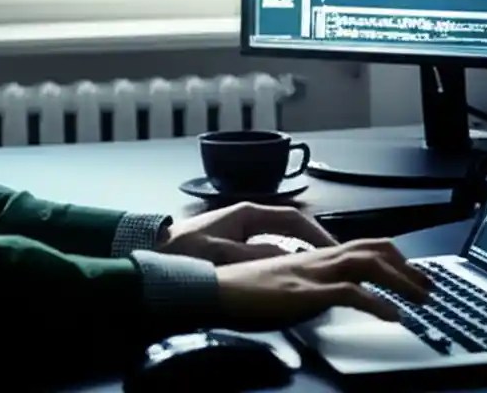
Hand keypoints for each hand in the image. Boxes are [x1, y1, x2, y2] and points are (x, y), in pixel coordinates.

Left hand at [156, 201, 338, 263]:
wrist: (150, 252)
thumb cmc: (182, 251)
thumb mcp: (221, 253)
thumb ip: (256, 254)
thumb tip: (288, 257)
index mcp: (248, 213)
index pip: (293, 218)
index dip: (317, 233)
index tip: (335, 249)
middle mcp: (248, 217)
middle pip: (291, 227)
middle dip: (314, 242)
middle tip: (335, 260)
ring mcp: (242, 229)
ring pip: (281, 238)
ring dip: (300, 251)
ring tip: (318, 268)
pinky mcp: (234, 243)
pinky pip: (268, 248)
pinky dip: (283, 258)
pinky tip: (288, 273)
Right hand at [214, 238, 431, 330]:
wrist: (214, 288)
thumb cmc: (243, 289)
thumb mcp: (286, 284)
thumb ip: (311, 283)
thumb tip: (331, 293)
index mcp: (314, 255)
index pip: (363, 245)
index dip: (393, 256)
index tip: (411, 272)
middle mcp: (318, 258)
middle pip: (374, 248)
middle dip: (407, 266)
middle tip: (427, 286)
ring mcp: (313, 272)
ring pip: (369, 263)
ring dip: (402, 281)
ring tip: (422, 300)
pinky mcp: (306, 291)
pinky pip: (350, 292)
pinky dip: (377, 303)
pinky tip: (393, 317)